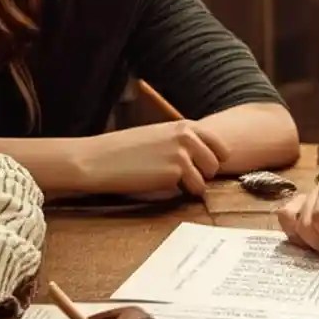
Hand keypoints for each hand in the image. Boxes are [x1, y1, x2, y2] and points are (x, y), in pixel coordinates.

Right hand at [81, 121, 229, 197]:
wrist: (98, 160)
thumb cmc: (124, 150)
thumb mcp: (159, 135)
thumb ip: (182, 141)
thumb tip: (203, 155)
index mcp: (184, 126)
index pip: (220, 145)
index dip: (213, 160)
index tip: (201, 168)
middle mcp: (187, 137)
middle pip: (217, 164)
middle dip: (203, 174)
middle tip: (183, 178)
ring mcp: (182, 154)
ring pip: (206, 179)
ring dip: (193, 185)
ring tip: (169, 181)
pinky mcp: (174, 172)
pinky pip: (193, 190)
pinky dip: (182, 193)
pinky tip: (161, 185)